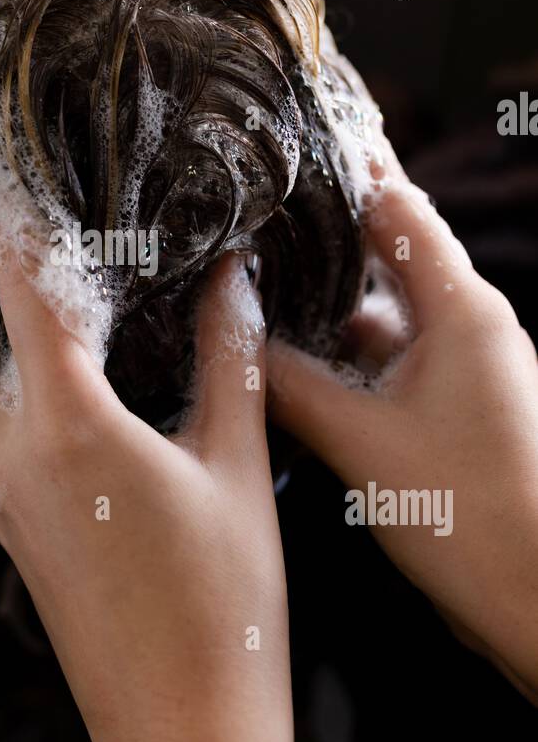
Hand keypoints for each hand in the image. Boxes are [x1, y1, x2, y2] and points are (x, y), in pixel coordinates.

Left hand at [0, 238, 292, 741]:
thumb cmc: (224, 601)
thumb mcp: (238, 466)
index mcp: (72, 429)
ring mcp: (3, 507)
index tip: (2, 181)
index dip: (17, 230)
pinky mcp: (10, 540)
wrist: (185, 723)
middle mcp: (15, 462)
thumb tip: (232, 280)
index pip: (30, 300)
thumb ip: (228, 361)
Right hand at [267, 179, 537, 703]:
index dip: (348, 171)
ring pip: (391, 314)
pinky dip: (350, 355)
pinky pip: (397, 360)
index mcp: (463, 311)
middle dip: (327, 236)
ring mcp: (470, 369)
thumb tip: (233, 335)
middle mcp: (472, 327)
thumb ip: (289, 383)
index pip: (400, 210)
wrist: (536, 600)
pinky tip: (296, 362)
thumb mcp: (359, 441)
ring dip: (333, 304)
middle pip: (393, 255)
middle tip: (253, 216)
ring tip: (257, 285)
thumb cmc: (466, 516)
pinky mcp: (460, 409)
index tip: (294, 141)